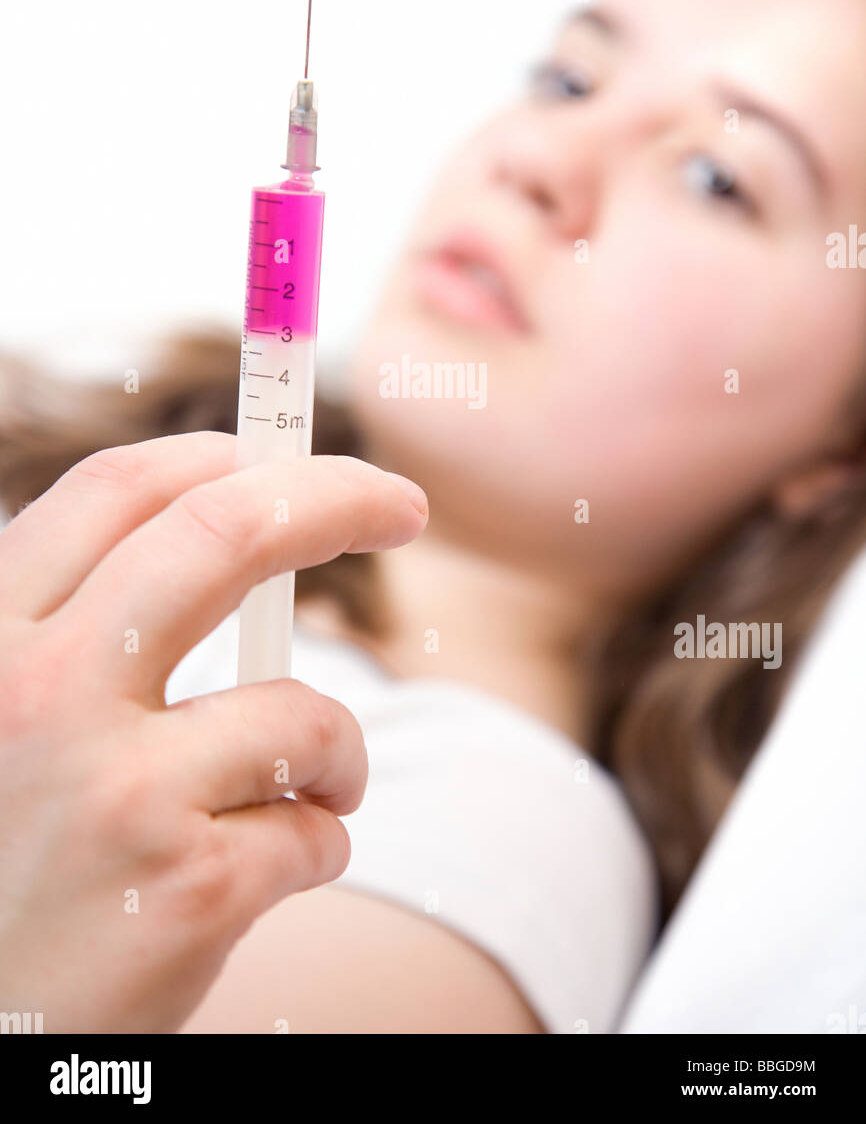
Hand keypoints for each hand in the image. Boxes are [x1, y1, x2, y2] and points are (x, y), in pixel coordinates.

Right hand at [0, 432, 426, 1031]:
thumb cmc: (12, 860)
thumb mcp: (8, 715)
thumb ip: (84, 627)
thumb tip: (234, 518)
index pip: (121, 492)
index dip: (224, 455)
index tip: (285, 457)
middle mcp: (39, 696)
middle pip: (226, 535)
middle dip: (339, 499)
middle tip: (403, 505)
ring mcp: (113, 793)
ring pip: (306, 708)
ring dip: (338, 751)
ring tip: (311, 793)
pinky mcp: (182, 888)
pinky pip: (314, 828)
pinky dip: (316, 845)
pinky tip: (254, 883)